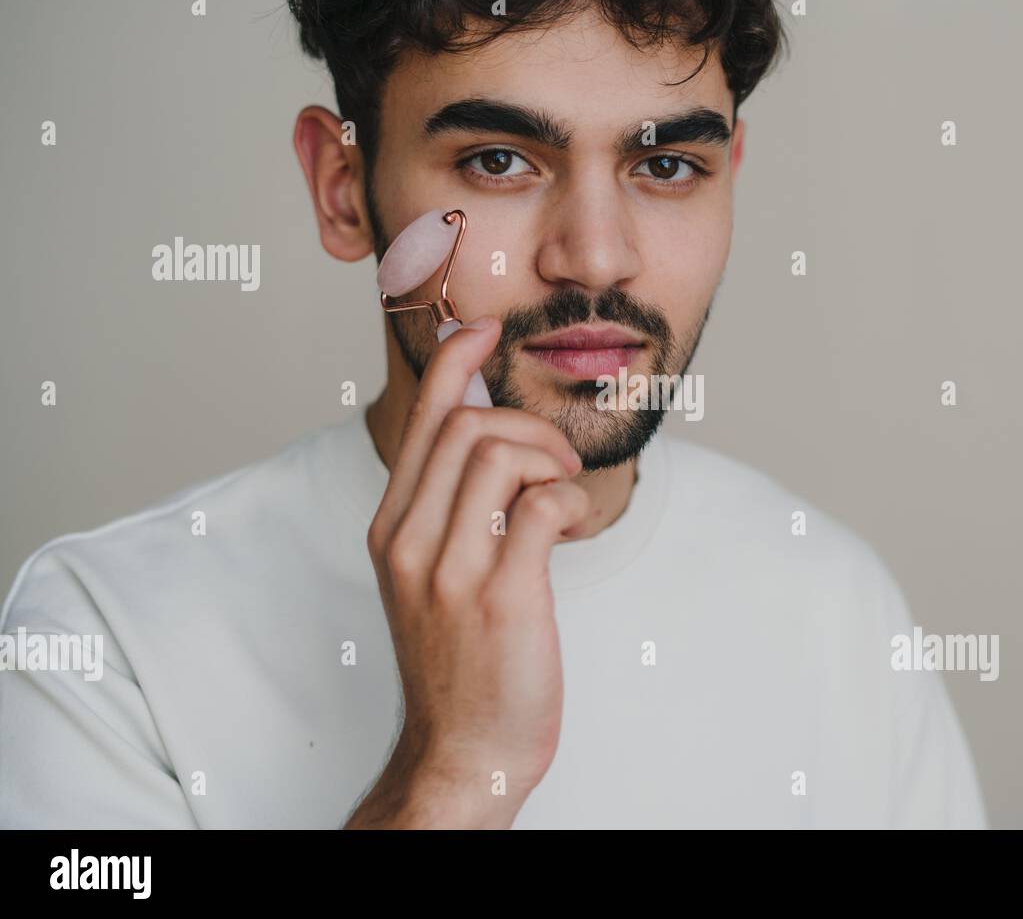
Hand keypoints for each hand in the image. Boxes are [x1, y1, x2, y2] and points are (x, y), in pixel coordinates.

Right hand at [346, 316, 588, 828]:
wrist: (464, 750)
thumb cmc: (460, 660)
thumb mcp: (431, 575)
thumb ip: (450, 508)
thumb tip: (490, 436)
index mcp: (391, 527)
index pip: (422, 421)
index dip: (456, 363)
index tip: (485, 329)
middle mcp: (409, 540)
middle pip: (466, 426)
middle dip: (528, 425)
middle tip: (557, 461)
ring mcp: (450, 569)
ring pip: (501, 454)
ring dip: (552, 459)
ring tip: (566, 492)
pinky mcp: (500, 596)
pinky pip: (543, 505)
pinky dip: (570, 500)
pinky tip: (573, 529)